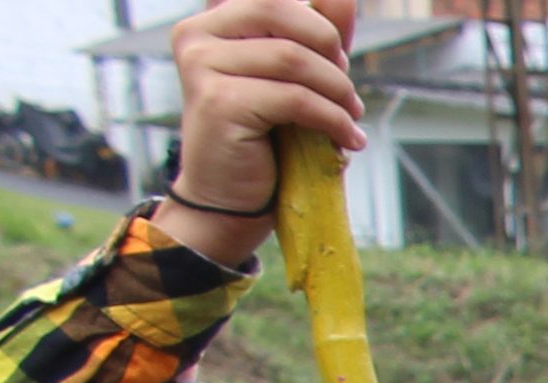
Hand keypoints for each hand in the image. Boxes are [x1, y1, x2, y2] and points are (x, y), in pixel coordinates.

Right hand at [160, 0, 366, 268]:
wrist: (230, 199)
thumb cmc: (265, 138)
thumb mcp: (295, 79)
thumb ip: (316, 35)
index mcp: (211, 22)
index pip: (277, 0)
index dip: (320, 27)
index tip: (336, 62)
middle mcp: (196, 36)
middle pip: (285, 14)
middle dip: (330, 52)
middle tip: (346, 91)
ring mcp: (201, 66)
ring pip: (294, 59)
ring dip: (338, 91)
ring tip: (350, 117)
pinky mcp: (218, 102)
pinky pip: (295, 98)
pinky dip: (333, 119)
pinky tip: (347, 139)